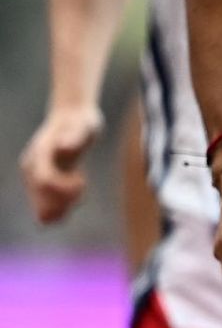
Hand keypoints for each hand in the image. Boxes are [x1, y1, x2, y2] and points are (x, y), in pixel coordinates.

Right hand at [21, 105, 103, 223]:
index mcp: (39, 155)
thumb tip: (63, 147)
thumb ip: (74, 137)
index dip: (64, 188)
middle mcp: (32, 168)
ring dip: (63, 208)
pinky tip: (78, 193)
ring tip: (80, 189)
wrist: (72, 117)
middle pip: (40, 201)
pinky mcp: (43, 183)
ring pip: (42, 209)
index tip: (82, 180)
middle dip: (64, 203)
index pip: (45, 182)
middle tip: (82, 187)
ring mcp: (35, 177)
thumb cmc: (80, 121)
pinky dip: (63, 207)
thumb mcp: (83, 126)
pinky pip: (47, 206)